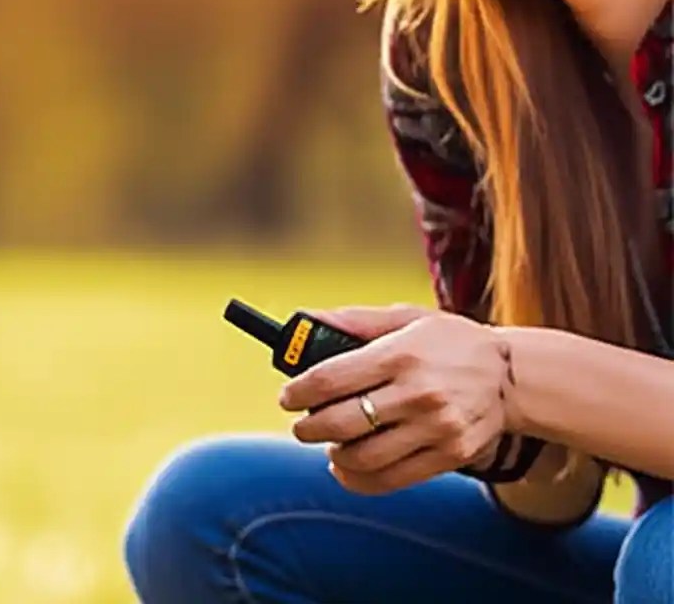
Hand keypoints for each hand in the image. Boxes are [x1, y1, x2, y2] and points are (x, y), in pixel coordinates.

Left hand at [278, 304, 512, 494]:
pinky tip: (347, 467)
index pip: (330, 380)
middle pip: (340, 423)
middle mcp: (417, 393)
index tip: (288, 397)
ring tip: (331, 443)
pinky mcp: (449, 456)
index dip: (298, 393)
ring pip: (362, 457)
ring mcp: (435, 429)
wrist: (511, 376)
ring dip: (334, 454)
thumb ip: (355, 321)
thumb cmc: (449, 343)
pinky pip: (390, 479)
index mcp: (400, 355)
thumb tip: (307, 321)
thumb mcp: (406, 318)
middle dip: (308, 428)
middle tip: (302, 425)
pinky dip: (358, 479)